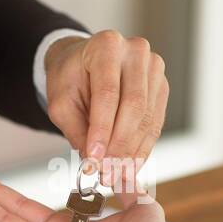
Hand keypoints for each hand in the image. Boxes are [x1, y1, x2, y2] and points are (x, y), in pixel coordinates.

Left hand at [43, 31, 168, 189]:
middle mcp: (136, 51)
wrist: (83, 63)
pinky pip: (155, 123)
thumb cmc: (70, 78)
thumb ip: (75, 129)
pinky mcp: (162, 86)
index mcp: (106, 46)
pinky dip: (142, 148)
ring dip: (132, 152)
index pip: (107, 93)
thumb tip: (94, 162)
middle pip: (134, 105)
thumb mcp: (61, 101)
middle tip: (106, 173)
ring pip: (148, 117)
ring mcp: (154, 68)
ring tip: (117, 175)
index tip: (94, 159)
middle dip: (119, 145)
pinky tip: (130, 166)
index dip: (101, 130)